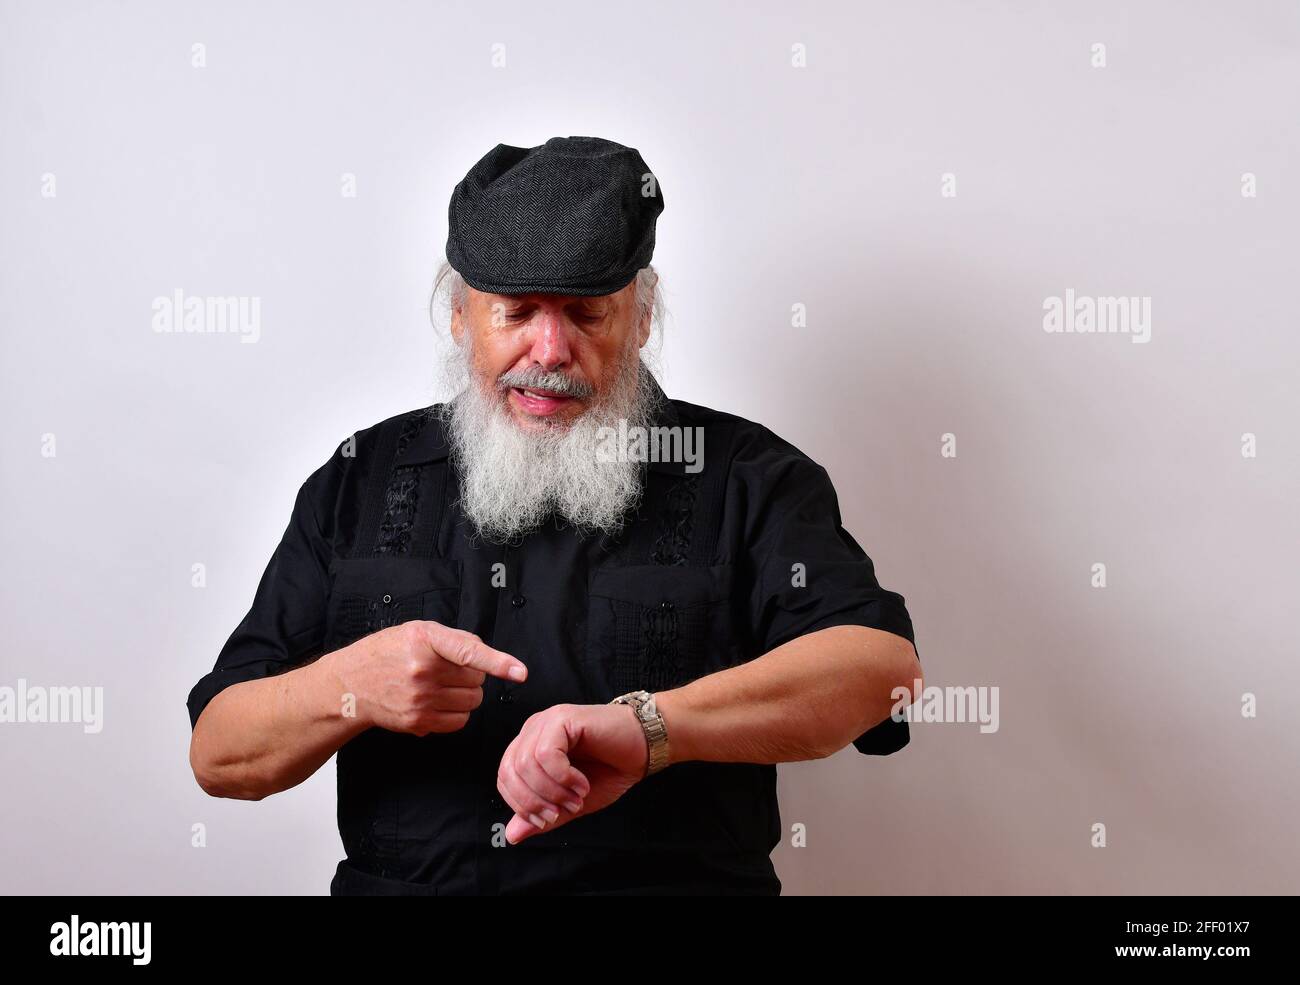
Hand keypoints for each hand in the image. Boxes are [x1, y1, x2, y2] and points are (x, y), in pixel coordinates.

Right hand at [338, 621, 526, 734]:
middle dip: (471, 675)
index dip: (498, 662)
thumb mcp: (417, 632)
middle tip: (448, 670)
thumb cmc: (386, 654)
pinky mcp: (419, 721)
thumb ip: (453, 639)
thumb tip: (485, 656)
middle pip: (477, 680)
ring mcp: (421, 699)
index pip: (468, 652)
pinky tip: (436, 702)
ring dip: (466, 695)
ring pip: (472, 702)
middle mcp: (423, 670)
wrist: (351, 685)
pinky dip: (456, 713)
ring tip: (441, 686)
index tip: (519, 672)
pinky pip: (459, 722)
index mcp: (424, 640)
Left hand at [497, 703, 647, 844]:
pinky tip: (581, 783)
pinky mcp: (563, 718)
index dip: (521, 805)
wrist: (644, 746)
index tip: (548, 819)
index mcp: (530, 747)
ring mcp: (547, 721)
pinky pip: (546, 753)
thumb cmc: (611, 769)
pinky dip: (563, 776)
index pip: (504, 778)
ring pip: (526, 763)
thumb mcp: (572, 802)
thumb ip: (544, 816)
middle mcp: (534, 731)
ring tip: (577, 797)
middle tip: (561, 811)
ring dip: (552, 790)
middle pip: (509, 771)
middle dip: (534, 801)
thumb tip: (512, 835)